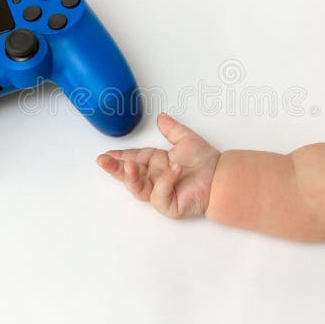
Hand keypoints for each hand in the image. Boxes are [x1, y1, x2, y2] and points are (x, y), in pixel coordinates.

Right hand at [96, 113, 220, 218]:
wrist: (222, 176)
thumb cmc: (206, 162)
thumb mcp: (187, 139)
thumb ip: (172, 129)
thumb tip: (161, 117)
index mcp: (156, 163)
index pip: (133, 158)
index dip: (119, 157)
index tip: (105, 154)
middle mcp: (155, 178)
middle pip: (129, 175)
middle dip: (114, 169)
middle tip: (102, 161)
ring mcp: (161, 193)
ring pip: (138, 189)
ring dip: (132, 178)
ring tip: (129, 166)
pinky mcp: (169, 205)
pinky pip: (160, 195)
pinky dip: (165, 181)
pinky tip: (175, 169)